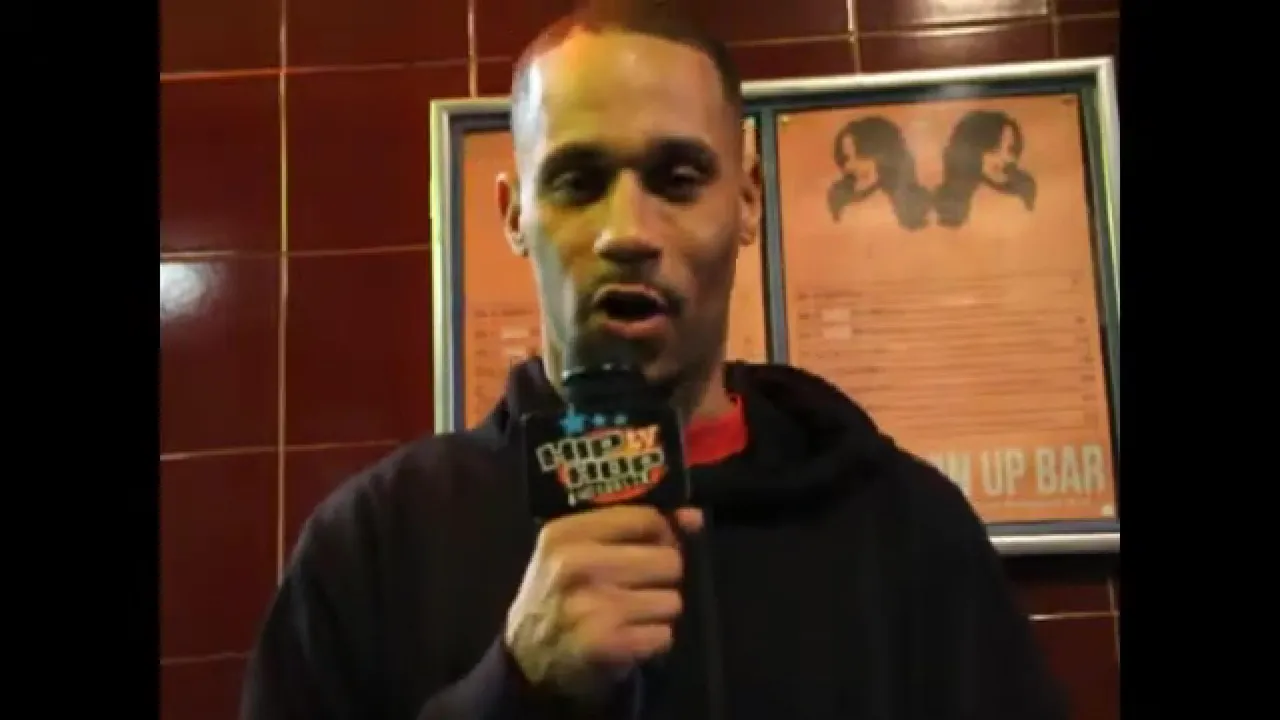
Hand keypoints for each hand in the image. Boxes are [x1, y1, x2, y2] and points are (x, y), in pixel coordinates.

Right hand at [503, 505, 704, 704]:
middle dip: (661, 575)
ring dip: (658, 609)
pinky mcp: (604, 645)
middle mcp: (574, 565)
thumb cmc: (559, 591)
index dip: (661, 532)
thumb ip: (634, 524)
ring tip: (631, 612)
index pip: (645, 518)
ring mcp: (589, 606)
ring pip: (671, 600)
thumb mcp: (578, 547)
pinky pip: (663, 635)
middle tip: (638, 584)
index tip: (654, 543)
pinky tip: (629, 636)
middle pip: (667, 561)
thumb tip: (693, 517)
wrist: (526, 656)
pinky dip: (652, 638)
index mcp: (565, 533)